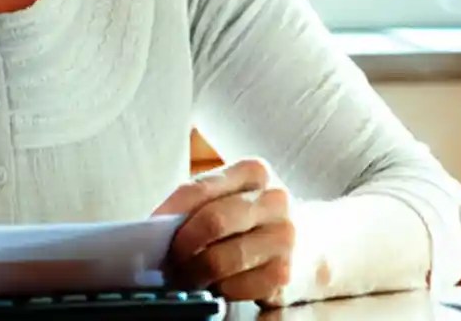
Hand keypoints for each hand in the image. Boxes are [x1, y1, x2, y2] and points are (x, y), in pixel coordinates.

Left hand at [153, 158, 295, 304]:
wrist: (311, 243)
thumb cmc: (252, 217)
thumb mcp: (230, 196)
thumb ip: (197, 203)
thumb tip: (153, 227)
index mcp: (255, 171)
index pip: (199, 189)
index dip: (168, 212)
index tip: (149, 229)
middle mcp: (276, 199)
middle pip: (212, 222)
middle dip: (181, 245)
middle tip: (167, 259)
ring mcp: (285, 237)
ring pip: (221, 259)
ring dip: (195, 272)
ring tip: (186, 274)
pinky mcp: (285, 273)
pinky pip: (235, 287)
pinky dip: (218, 289)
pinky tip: (217, 283)